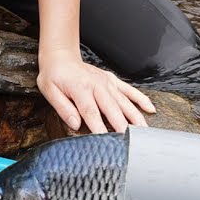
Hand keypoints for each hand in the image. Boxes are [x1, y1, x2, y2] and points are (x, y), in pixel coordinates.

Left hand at [37, 52, 154, 133]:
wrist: (61, 57)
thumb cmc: (54, 76)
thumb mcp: (49, 91)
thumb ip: (63, 108)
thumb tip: (75, 124)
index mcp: (80, 89)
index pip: (91, 112)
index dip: (99, 127)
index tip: (105, 140)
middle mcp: (97, 85)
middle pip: (112, 109)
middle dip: (122, 126)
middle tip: (130, 141)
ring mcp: (107, 82)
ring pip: (124, 101)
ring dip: (135, 116)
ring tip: (144, 131)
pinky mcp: (112, 80)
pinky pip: (129, 90)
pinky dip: (140, 99)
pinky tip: (150, 109)